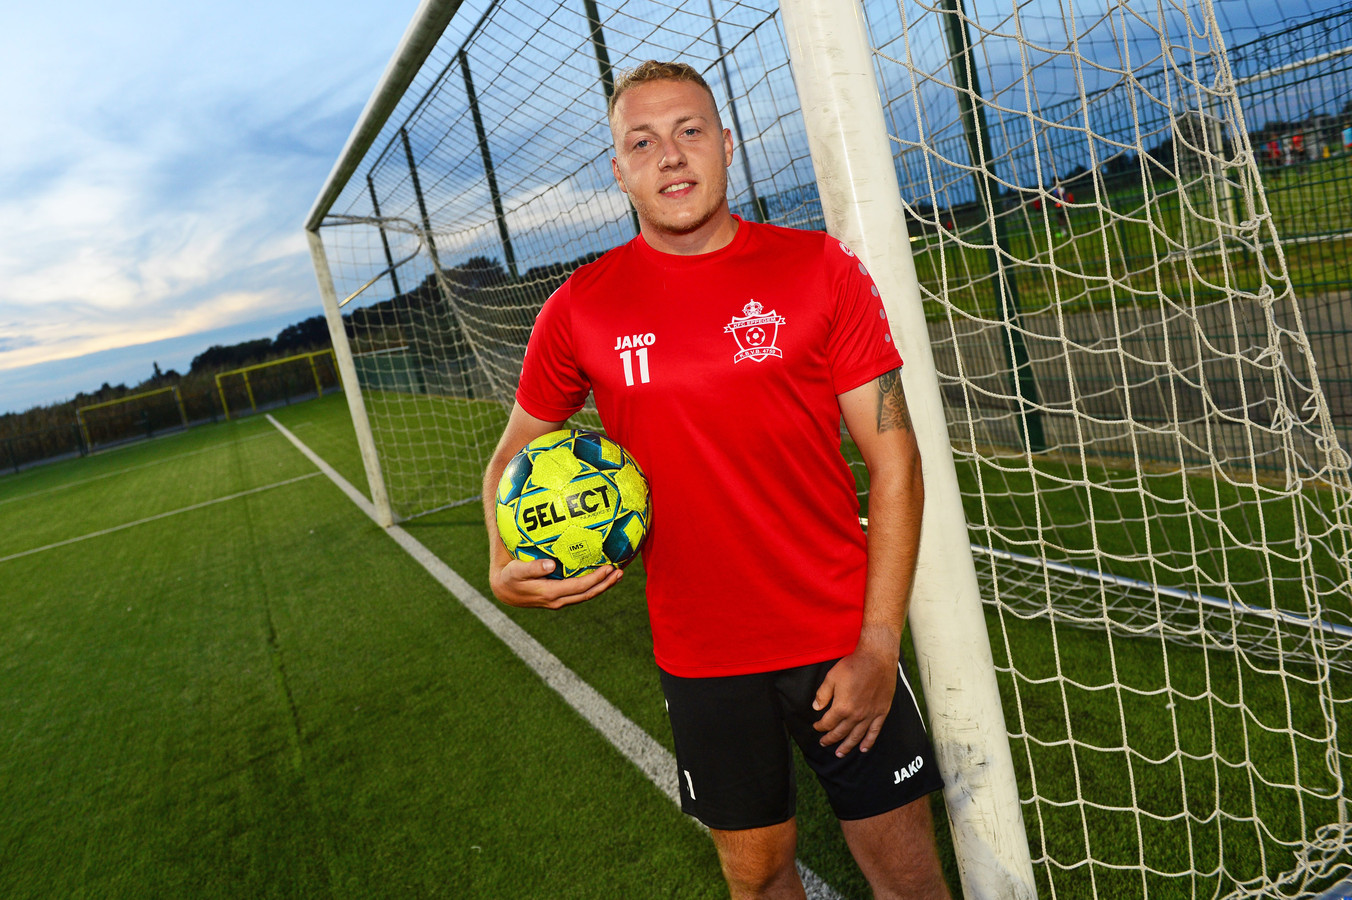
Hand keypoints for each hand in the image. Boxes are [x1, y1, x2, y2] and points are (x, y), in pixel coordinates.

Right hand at [489, 556, 621, 608]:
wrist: (504, 591)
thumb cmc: (509, 576)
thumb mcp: (516, 570)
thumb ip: (532, 568)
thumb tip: (551, 564)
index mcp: (550, 593)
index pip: (579, 587)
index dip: (596, 579)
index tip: (609, 569)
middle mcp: (558, 600)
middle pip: (588, 594)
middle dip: (606, 584)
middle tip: (621, 572)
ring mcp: (559, 601)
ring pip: (586, 595)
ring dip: (603, 586)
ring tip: (617, 575)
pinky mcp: (559, 598)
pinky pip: (580, 593)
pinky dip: (593, 585)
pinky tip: (601, 576)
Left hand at [812, 636, 898, 757]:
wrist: (877, 658)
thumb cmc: (853, 665)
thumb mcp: (831, 677)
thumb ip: (822, 695)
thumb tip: (816, 708)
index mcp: (842, 707)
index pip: (828, 722)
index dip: (820, 726)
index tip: (816, 727)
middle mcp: (856, 715)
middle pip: (841, 732)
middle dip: (830, 739)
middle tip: (824, 743)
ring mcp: (870, 715)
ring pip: (857, 736)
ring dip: (847, 746)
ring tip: (840, 753)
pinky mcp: (881, 712)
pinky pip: (874, 731)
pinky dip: (869, 742)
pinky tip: (863, 749)